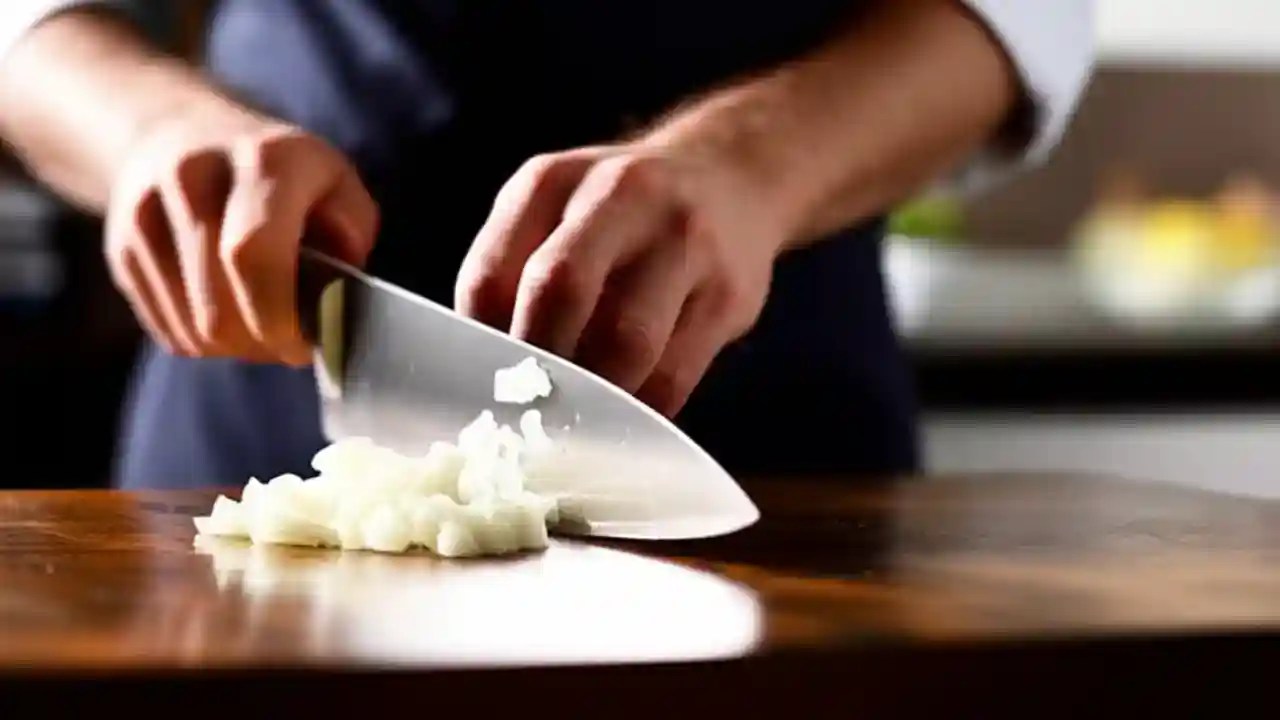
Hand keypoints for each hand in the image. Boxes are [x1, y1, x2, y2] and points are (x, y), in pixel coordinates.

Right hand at [104, 104, 378, 365]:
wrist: (184, 132)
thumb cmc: (282, 172)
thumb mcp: (336, 181)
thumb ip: (350, 232)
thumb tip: (334, 291)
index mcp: (262, 161)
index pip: (254, 255)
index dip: (280, 317)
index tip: (304, 343)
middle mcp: (192, 177)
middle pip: (218, 308)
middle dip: (262, 343)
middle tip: (290, 341)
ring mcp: (143, 213)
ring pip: (192, 329)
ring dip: (235, 347)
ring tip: (263, 323)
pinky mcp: (120, 249)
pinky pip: (168, 331)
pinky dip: (205, 341)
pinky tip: (228, 312)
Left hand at [456, 141, 785, 415]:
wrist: (732, 177)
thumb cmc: (619, 216)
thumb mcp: (555, 212)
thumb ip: (513, 275)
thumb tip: (483, 379)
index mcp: (551, 182)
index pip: (490, 278)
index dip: (480, 348)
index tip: (486, 389)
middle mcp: (620, 195)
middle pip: (560, 293)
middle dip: (539, 369)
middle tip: (531, 415)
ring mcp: (684, 240)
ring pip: (626, 344)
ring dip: (595, 400)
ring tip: (580, 420)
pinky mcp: (729, 294)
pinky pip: (674, 376)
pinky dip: (640, 412)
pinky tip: (626, 416)